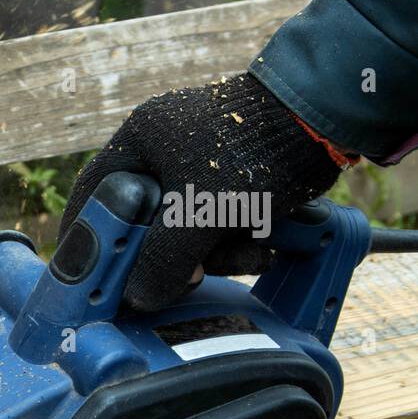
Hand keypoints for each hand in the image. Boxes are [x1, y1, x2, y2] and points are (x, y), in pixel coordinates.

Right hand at [58, 72, 343, 310]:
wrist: (330, 120)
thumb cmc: (256, 151)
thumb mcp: (200, 212)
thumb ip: (161, 260)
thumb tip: (137, 298)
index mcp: (139, 141)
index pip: (94, 196)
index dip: (87, 239)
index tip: (90, 276)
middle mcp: (163, 152)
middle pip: (142, 223)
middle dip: (168, 257)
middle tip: (183, 279)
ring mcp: (200, 168)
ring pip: (183, 232)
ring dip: (212, 256)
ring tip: (244, 255)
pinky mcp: (232, 185)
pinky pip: (215, 228)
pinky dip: (234, 246)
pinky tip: (259, 248)